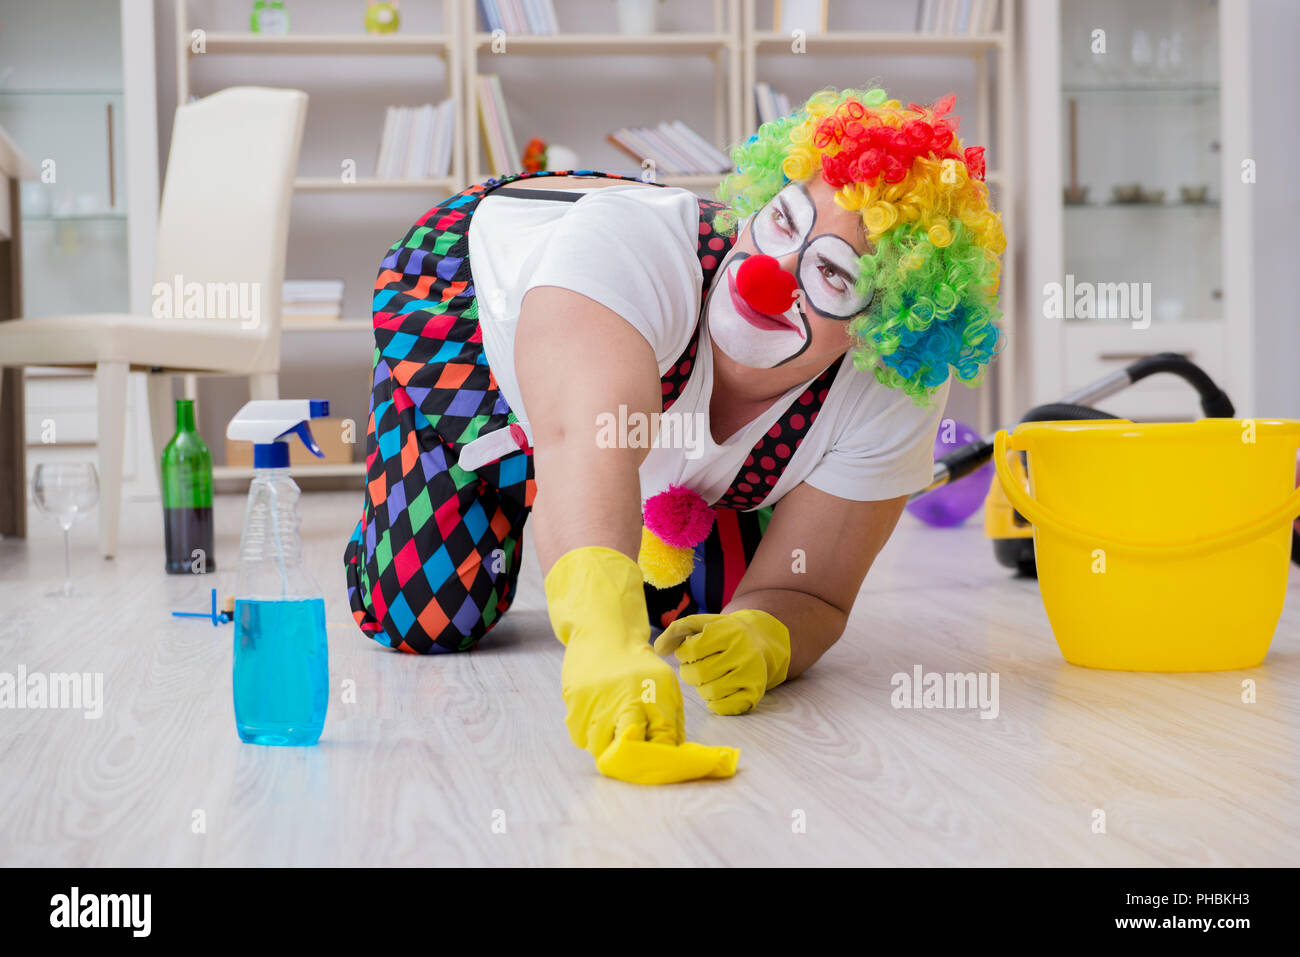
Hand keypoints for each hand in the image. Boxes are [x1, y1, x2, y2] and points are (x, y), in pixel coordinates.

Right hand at [544, 547, 739, 783]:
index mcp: (655, 695)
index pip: (660, 744)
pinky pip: (578, 736)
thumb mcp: (665, 688)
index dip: (657, 760)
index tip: (654, 763)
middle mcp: (625, 697)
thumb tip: (671, 761)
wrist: (605, 634)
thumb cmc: (639, 667)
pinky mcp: (574, 700)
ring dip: (605, 746)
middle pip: (625, 753)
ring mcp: (597, 699)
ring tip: (611, 727)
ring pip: (598, 748)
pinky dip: (587, 734)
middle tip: (629, 759)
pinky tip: (595, 714)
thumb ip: (670, 723)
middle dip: (628, 762)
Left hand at [654, 610, 790, 714]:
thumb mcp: (703, 623)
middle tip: (696, 666)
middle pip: (698, 674)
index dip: (683, 653)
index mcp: (730, 632)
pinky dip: (713, 702)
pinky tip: (717, 689)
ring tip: (708, 677)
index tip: (689, 651)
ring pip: (709, 692)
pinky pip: (723, 707)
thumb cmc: (723, 634)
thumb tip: (658, 649)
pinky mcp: (754, 693)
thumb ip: (676, 630)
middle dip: (689, 672)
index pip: (691, 651)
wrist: (761, 643)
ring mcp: (751, 675)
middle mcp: (744, 653)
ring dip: (701, 687)